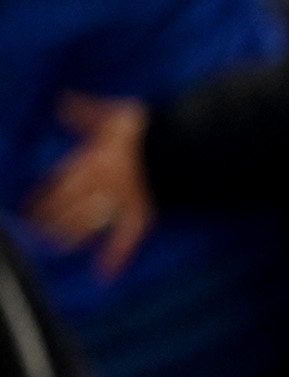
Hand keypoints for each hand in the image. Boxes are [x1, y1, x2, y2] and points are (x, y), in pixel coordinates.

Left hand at [29, 95, 153, 277]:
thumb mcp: (113, 115)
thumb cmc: (144, 129)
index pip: (58, 183)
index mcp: (90, 162)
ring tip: (57, 247)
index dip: (42, 197)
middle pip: (68, 206)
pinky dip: (116, 257)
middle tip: (36, 233)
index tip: (27, 208)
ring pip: (88, 224)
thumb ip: (87, 113)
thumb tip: (62, 101)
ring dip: (71, 236)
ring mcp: (119, 202)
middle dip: (50, 220)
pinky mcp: (143, 214)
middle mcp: (99, 186)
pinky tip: (105, 275)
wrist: (173, 145)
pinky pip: (127, 239)